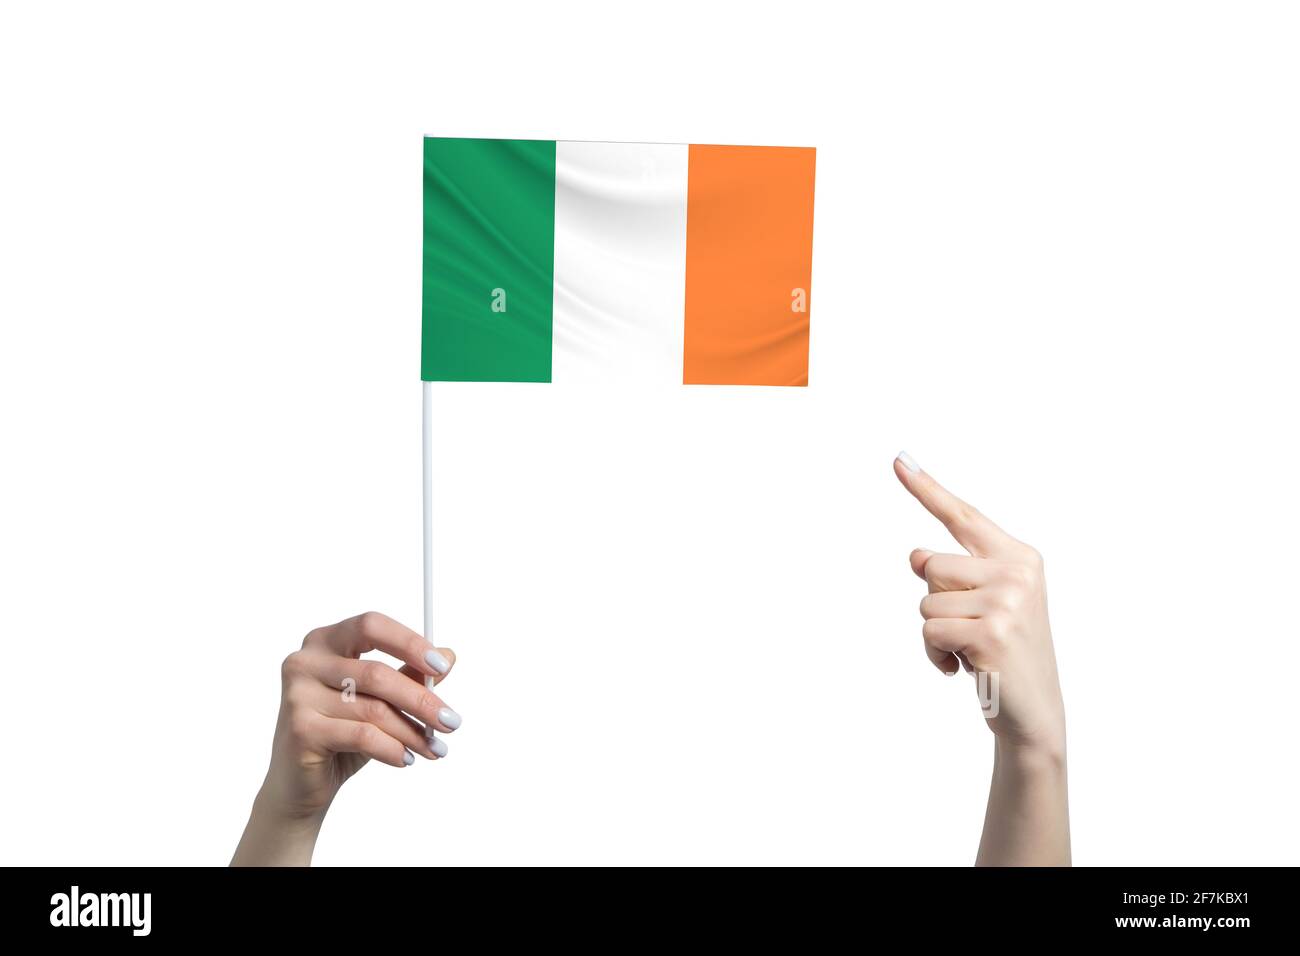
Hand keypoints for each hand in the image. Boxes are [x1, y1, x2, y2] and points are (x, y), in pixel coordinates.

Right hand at [232, 612, 458, 864]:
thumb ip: (407, 675)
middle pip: (377, 673)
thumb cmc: (341, 733)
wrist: (299, 783)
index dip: (409, 643)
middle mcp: (305, 662)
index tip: (442, 667)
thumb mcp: (378, 700)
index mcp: (325, 641)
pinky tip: (406, 759)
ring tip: (434, 749)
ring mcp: (298, 695)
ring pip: (373, 710)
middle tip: (452, 722)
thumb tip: (449, 654)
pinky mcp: (301, 730)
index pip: (371, 626)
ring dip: (412, 732)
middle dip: (421, 700)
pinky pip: (362, 736)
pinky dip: (392, 749)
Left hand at [895, 452, 1069, 864]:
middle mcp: (1016, 570)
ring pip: (924, 600)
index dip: (926, 487)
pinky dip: (935, 655)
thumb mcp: (988, 604)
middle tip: (969, 628)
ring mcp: (1007, 599)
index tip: (897, 458)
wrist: (1032, 714)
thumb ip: (957, 572)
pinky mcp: (991, 630)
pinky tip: (962, 669)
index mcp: (1018, 557)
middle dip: (936, 599)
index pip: (962, 515)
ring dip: (935, 632)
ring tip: (969, 650)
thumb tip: (916, 555)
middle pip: (928, 563)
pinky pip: (928, 630)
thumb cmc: (1003, 654)